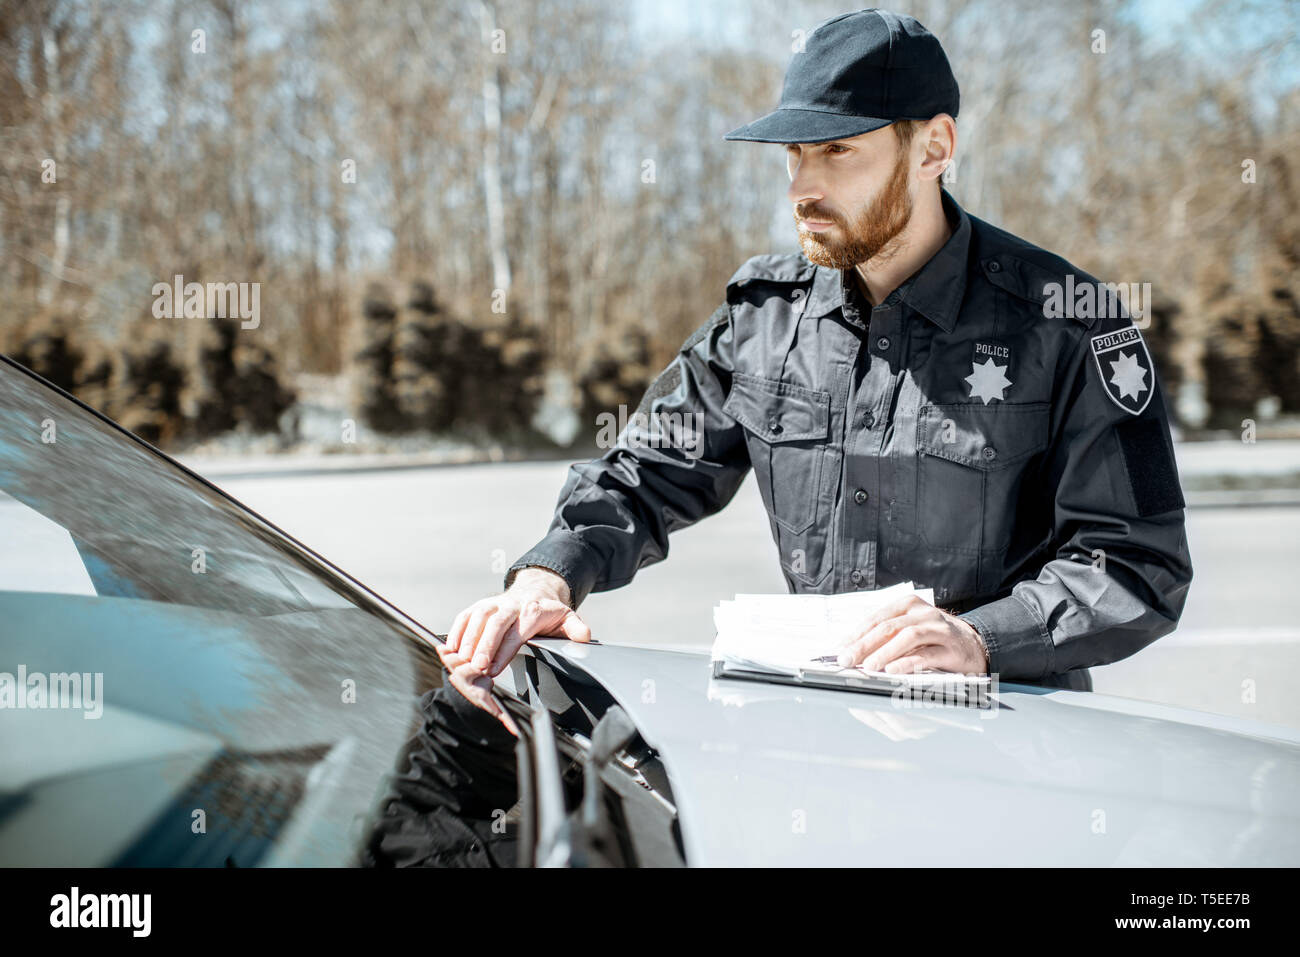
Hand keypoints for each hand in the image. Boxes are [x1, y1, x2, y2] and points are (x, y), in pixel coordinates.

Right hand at [440, 567, 591, 679]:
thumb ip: (575, 629)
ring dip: (467, 640)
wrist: (535, 591)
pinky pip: (465, 616)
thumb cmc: (549, 613)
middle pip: (495, 623)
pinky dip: (456, 631)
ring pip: (477, 617)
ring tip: (461, 660)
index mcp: (533, 610)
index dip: (504, 649)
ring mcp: (493, 603)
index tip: (495, 668)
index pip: (517, 630)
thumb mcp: (567, 619)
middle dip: (484, 646)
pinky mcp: (480, 605)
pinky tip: (451, 649)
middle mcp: (511, 604)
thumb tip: (584, 637)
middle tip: (477, 667)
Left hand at [834, 593, 987, 674]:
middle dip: (864, 644)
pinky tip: (893, 670)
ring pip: (908, 637)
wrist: (975, 644)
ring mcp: (939, 629)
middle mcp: (923, 614)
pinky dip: (907, 662)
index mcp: (908, 605)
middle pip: (888, 627)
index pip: (877, 618)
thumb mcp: (910, 630)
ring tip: (868, 666)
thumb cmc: (934, 639)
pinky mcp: (951, 649)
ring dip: (885, 652)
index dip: (856, 634)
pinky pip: (926, 655)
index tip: (840, 649)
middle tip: (847, 659)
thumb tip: (853, 651)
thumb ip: (886, 636)